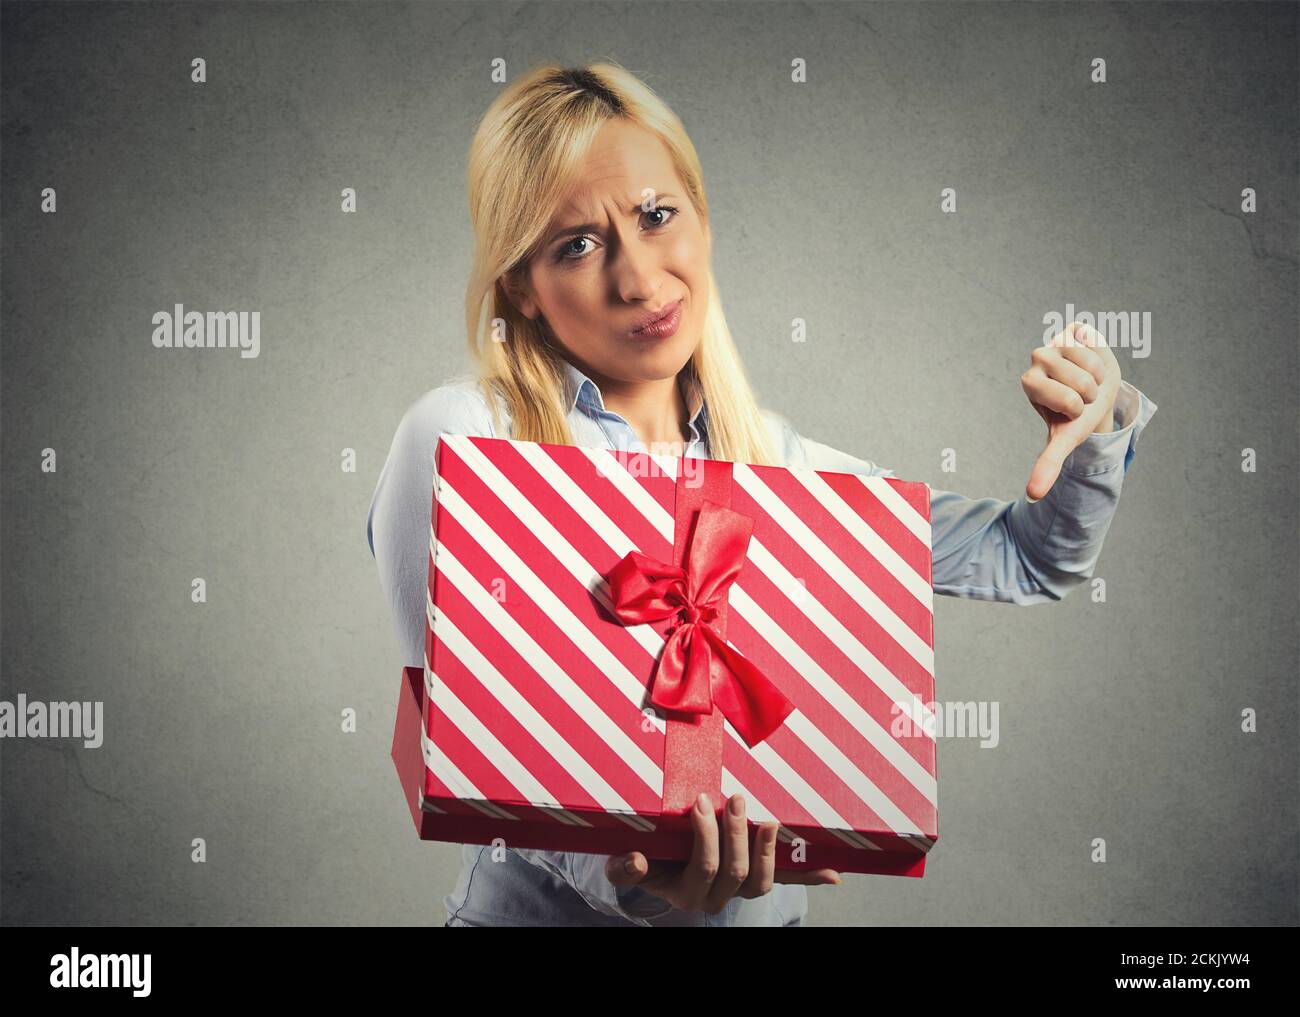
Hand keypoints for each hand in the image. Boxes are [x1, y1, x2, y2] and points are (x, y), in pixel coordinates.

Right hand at [603, 793, 841, 914]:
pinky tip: (832, 873)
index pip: (703, 868)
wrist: (653, 868)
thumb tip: (634, 860)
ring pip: (761, 883)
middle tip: (733, 798)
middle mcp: (714, 897)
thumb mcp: (624, 861)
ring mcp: (737, 890)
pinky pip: (783, 882)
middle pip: (734, 871)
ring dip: (766, 849)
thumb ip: (624, 866)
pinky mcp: (754, 880)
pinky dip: (807, 876)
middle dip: (736, 832)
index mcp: (684, 892)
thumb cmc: (641, 856)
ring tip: (766, 820)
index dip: (706, 836)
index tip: (700, 802)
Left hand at [1021, 321, 1121, 499]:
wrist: (1095, 391)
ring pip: (1090, 361)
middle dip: (1091, 392)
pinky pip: (1095, 341)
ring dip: (1099, 375)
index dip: (1078, 408)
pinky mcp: (1073, 329)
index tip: (1072, 409)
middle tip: (1083, 393)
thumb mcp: (1065, 438)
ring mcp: (1054, 341)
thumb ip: (1048, 464)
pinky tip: (1090, 359)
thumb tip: (1031, 496)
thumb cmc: (1076, 415)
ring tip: (1088, 378)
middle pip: (1080, 380)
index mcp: (1030, 383)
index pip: (1068, 399)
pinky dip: (1102, 354)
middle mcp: (1037, 359)